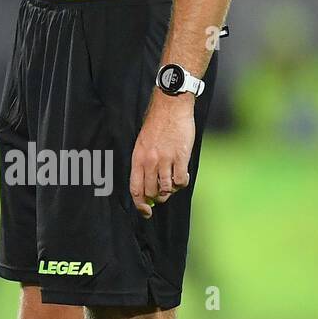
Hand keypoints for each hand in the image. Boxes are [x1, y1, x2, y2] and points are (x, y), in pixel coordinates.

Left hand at [129, 90, 194, 217]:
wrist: (170, 106)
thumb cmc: (156, 124)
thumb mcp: (142, 143)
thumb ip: (143, 163)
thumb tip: (148, 187)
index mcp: (137, 157)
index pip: (135, 188)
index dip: (139, 204)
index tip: (145, 212)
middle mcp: (150, 160)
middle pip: (152, 191)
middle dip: (157, 197)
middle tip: (162, 193)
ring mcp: (165, 159)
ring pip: (167, 188)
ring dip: (170, 190)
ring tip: (172, 182)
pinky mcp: (181, 156)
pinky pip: (181, 180)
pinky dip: (182, 182)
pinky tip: (181, 174)